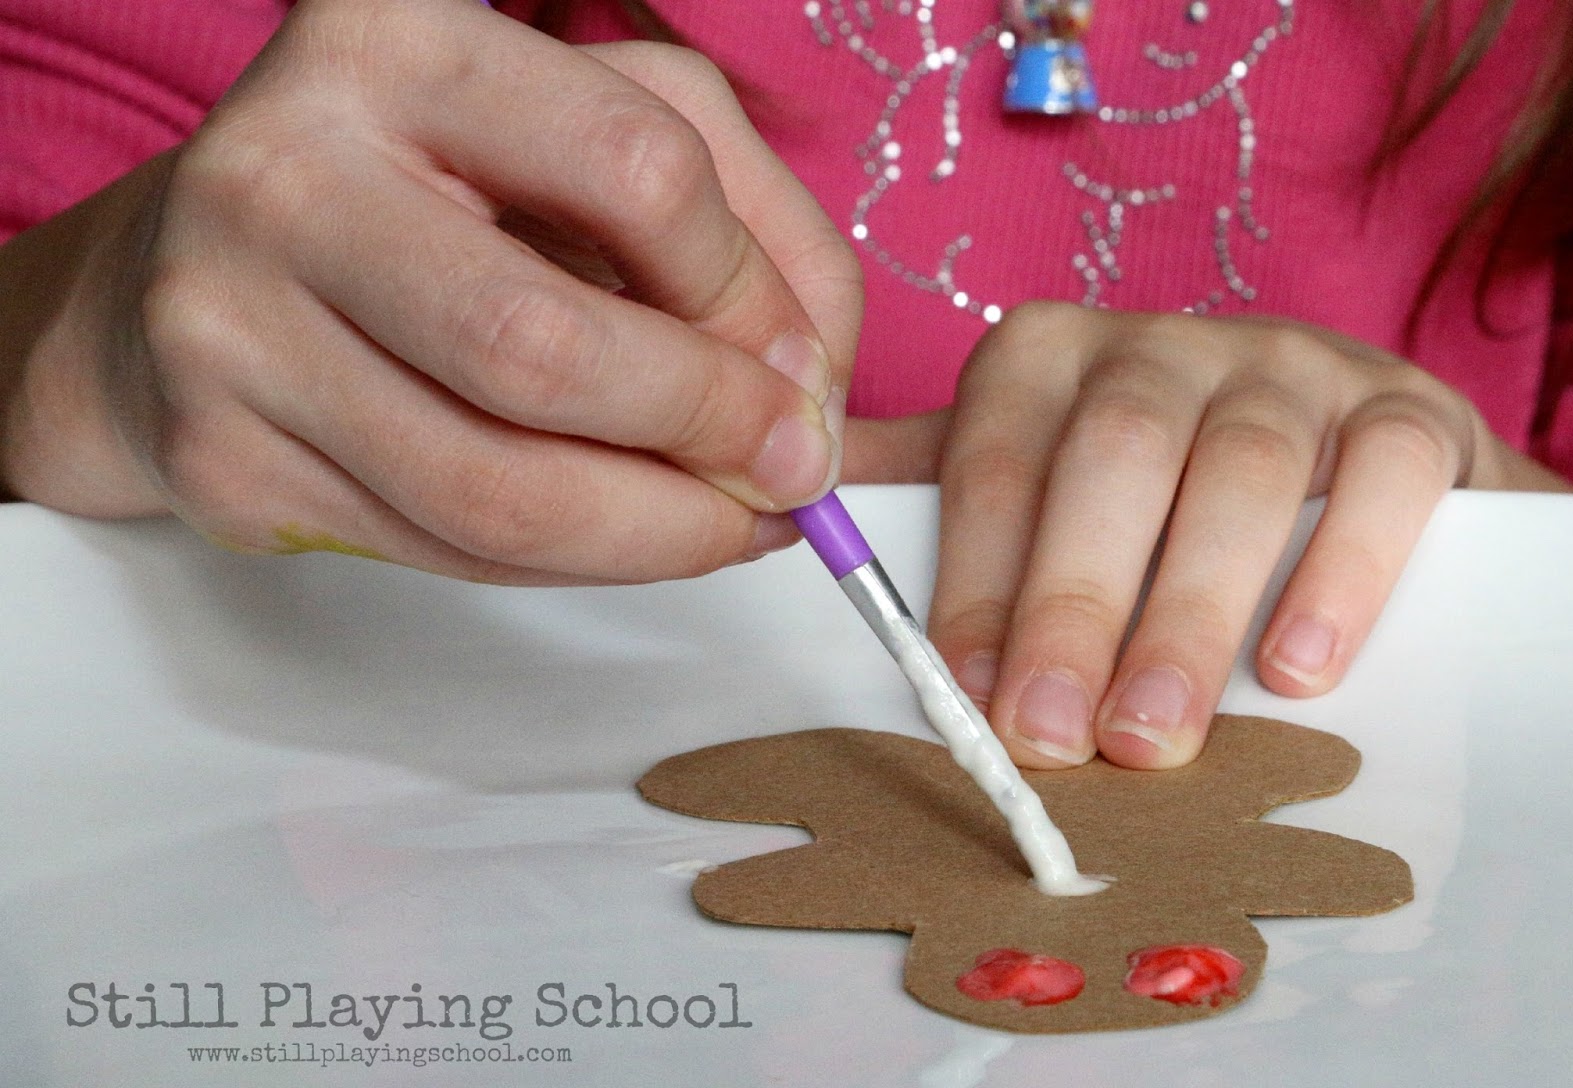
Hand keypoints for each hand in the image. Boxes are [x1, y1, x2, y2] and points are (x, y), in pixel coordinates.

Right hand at [0, 0, 859, 584]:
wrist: (200, 269)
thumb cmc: (433, 192)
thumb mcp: (596, 140)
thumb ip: (741, 228)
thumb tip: (809, 391)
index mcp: (399, 41)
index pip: (636, 170)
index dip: (750, 295)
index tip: (801, 370)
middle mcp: (285, 174)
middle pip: (544, 349)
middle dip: (708, 433)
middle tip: (789, 476)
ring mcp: (227, 327)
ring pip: (495, 488)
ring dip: (657, 532)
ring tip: (730, 523)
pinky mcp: (220, 460)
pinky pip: (446, 551)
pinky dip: (570, 562)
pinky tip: (620, 532)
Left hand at [846, 302, 1572, 768]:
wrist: (1342, 455)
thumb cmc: (1155, 490)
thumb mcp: (1039, 481)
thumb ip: (942, 501)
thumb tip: (792, 516)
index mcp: (1048, 356)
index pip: (994, 458)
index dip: (978, 579)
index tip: (970, 698)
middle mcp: (1161, 343)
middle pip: (1109, 457)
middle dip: (1072, 602)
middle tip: (1054, 735)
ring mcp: (1286, 365)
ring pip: (1235, 469)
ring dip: (1188, 610)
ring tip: (1153, 730)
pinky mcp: (1402, 408)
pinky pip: (1379, 474)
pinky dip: (1340, 570)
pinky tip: (1300, 670)